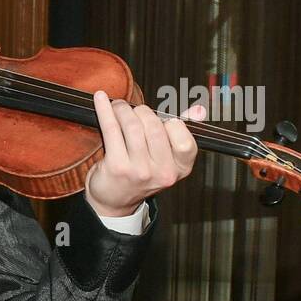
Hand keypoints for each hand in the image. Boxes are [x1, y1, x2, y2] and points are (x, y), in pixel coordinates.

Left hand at [84, 90, 204, 217]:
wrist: (114, 201)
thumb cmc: (141, 173)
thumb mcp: (166, 159)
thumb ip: (181, 133)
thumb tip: (199, 111)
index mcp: (181, 168)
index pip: (185, 139)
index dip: (171, 124)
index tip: (159, 119)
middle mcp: (163, 172)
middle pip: (155, 127)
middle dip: (142, 112)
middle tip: (132, 110)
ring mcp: (140, 171)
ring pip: (133, 126)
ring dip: (123, 109)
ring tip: (118, 107)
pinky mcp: (117, 166)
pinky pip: (111, 129)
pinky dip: (105, 110)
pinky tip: (101, 99)